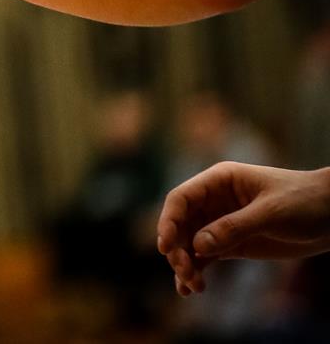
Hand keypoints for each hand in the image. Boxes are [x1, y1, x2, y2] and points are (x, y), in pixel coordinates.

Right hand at [157, 162, 329, 294]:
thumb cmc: (304, 201)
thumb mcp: (271, 212)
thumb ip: (234, 228)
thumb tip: (197, 246)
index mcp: (219, 181)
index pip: (181, 199)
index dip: (168, 221)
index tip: (165, 247)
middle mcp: (214, 201)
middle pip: (180, 224)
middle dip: (177, 249)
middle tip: (185, 272)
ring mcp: (221, 222)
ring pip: (189, 243)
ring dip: (185, 264)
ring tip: (193, 286)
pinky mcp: (231, 243)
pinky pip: (204, 257)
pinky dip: (196, 271)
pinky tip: (192, 289)